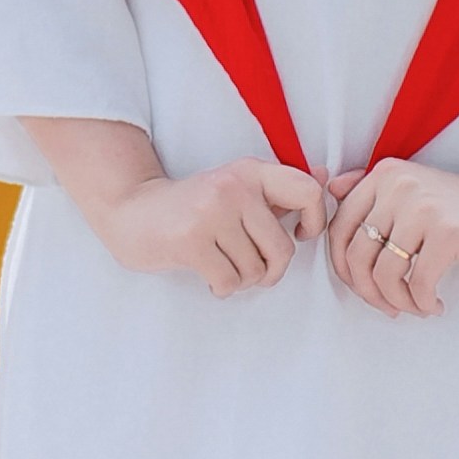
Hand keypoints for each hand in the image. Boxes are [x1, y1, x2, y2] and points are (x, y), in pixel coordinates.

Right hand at [89, 154, 322, 294]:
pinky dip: (222, 288)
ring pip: (255, 270)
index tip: (297, 235)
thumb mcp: (236, 187)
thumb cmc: (192, 206)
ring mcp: (211, 211)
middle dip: (269, 270)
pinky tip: (209, 276)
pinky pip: (228, 281)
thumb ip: (278, 189)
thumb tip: (326, 176)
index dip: (315, 221)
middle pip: (282, 249)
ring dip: (241, 279)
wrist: (132, 211)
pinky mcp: (191, 240)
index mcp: (251, 171)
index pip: (308, 192)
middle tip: (251, 268)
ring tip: (222, 265)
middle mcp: (234, 186)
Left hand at [327, 137, 458, 319]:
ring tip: (415, 307)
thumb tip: (331, 190)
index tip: (365, 288)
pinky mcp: (448, 233)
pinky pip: (417, 283)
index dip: (344, 268)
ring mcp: (423, 208)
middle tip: (389, 307)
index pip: (339, 230)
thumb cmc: (458, 203)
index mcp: (383, 175)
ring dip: (397, 302)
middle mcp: (397, 186)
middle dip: (368, 293)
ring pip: (384, 274)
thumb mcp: (411, 187)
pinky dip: (421, 303)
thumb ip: (370, 187)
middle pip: (357, 256)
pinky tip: (435, 305)